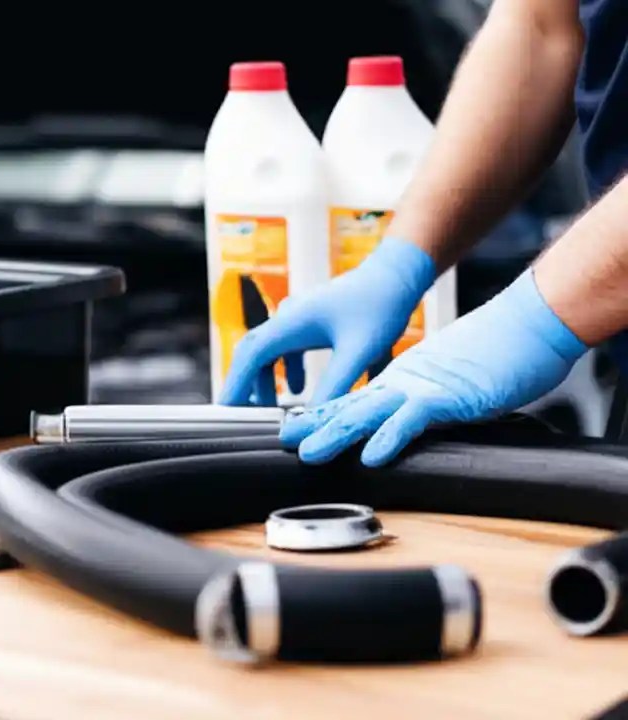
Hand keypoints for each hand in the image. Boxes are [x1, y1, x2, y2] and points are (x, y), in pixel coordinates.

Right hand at [219, 237, 435, 405]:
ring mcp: (297, 317)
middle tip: (240, 414)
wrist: (397, 273)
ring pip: (268, 351)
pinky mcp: (311, 319)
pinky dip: (285, 370)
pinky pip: (286, 347)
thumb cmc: (379, 306)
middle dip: (244, 384)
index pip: (250, 355)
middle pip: (252, 353)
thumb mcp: (358, 351)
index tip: (226, 410)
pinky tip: (301, 389)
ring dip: (265, 379)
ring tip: (272, 409)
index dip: (235, 384)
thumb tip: (313, 419)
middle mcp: (288, 318)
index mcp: (291, 323)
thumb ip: (334, 386)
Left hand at [281, 268, 587, 465]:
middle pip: (350, 406)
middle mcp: (404, 383)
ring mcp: (423, 387)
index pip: (352, 402)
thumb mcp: (451, 386)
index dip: (321, 417)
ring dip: (336, 433)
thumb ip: (428, 405)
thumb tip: (414, 427)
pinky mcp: (449, 395)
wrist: (528, 326)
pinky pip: (413, 418)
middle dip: (315, 426)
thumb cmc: (497, 357)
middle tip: (283, 442)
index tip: (292, 432)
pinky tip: (371, 454)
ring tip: (308, 452)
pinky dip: (390, 437)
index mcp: (402, 382)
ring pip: (369, 412)